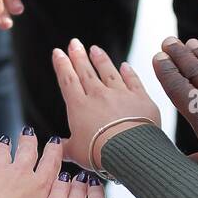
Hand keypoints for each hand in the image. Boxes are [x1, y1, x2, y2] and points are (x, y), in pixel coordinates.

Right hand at [51, 39, 160, 169]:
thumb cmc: (101, 154)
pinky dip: (129, 72)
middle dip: (78, 55)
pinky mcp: (141, 98)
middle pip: (86, 71)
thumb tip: (56, 148)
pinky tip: (125, 66)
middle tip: (74, 43)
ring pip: (108, 72)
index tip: (58, 53)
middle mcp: (99, 96)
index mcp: (80, 107)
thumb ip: (66, 148)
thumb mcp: (76, 154)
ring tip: (95, 49)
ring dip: (101, 59)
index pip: (68, 81)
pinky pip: (133, 81)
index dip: (62, 65)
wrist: (130, 152)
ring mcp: (120, 95)